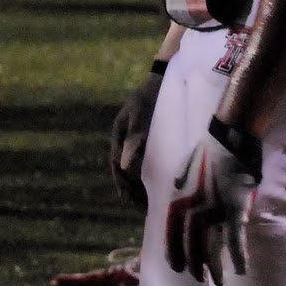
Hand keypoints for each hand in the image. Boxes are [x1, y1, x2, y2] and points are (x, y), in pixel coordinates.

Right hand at [109, 71, 163, 209]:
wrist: (168, 76)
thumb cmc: (154, 94)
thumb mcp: (141, 115)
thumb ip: (134, 138)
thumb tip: (125, 166)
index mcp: (118, 133)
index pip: (117, 164)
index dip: (123, 184)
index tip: (129, 201)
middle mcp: (125, 138)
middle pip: (124, 169)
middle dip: (130, 189)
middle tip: (139, 208)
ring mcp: (137, 138)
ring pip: (135, 167)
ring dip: (140, 184)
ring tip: (148, 204)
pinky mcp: (150, 139)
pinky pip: (146, 161)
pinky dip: (150, 174)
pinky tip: (159, 186)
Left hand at [165, 120, 261, 285]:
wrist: (229, 139)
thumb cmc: (208, 152)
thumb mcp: (183, 170)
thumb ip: (179, 188)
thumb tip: (175, 197)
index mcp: (178, 201)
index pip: (171, 236)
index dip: (175, 254)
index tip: (178, 268)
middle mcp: (192, 211)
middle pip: (191, 247)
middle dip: (195, 266)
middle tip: (200, 278)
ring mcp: (213, 213)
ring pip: (211, 249)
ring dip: (215, 268)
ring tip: (219, 280)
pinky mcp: (234, 211)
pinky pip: (235, 241)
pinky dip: (239, 257)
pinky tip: (242, 270)